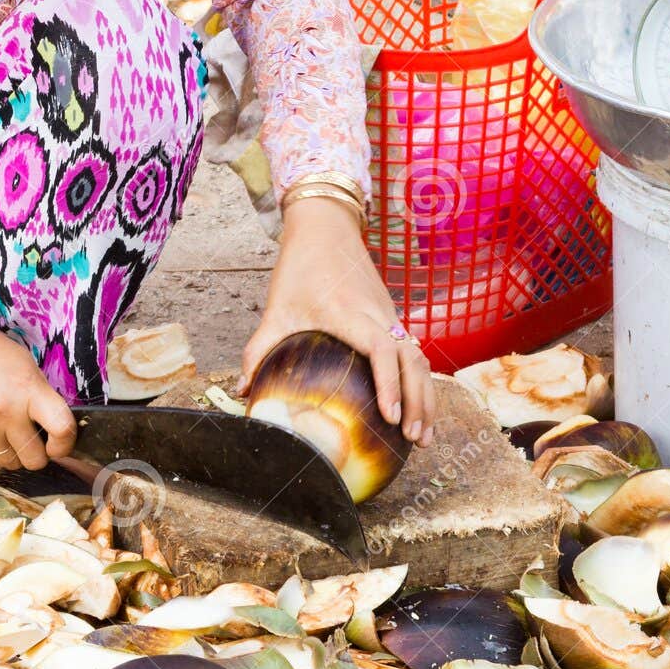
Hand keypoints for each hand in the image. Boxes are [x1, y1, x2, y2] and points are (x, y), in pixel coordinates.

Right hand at [0, 312, 77, 475]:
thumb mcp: (21, 361)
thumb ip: (38, 392)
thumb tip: (51, 422)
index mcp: (28, 388)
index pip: (62, 428)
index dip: (66, 444)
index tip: (59, 444)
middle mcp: (7, 410)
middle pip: (35, 458)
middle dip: (37, 454)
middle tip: (29, 441)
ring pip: (10, 464)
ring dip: (12, 455)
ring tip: (5, 437)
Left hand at [238, 196, 435, 446]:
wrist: (326, 229)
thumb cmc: (299, 268)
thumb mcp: (275, 310)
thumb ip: (258, 350)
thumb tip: (243, 390)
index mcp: (349, 313)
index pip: (381, 349)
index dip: (389, 383)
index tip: (390, 415)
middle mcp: (376, 314)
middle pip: (412, 360)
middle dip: (418, 401)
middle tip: (413, 439)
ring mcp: (389, 315)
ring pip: (419, 357)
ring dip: (425, 396)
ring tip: (422, 435)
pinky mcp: (391, 316)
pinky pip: (414, 351)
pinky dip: (419, 381)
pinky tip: (416, 408)